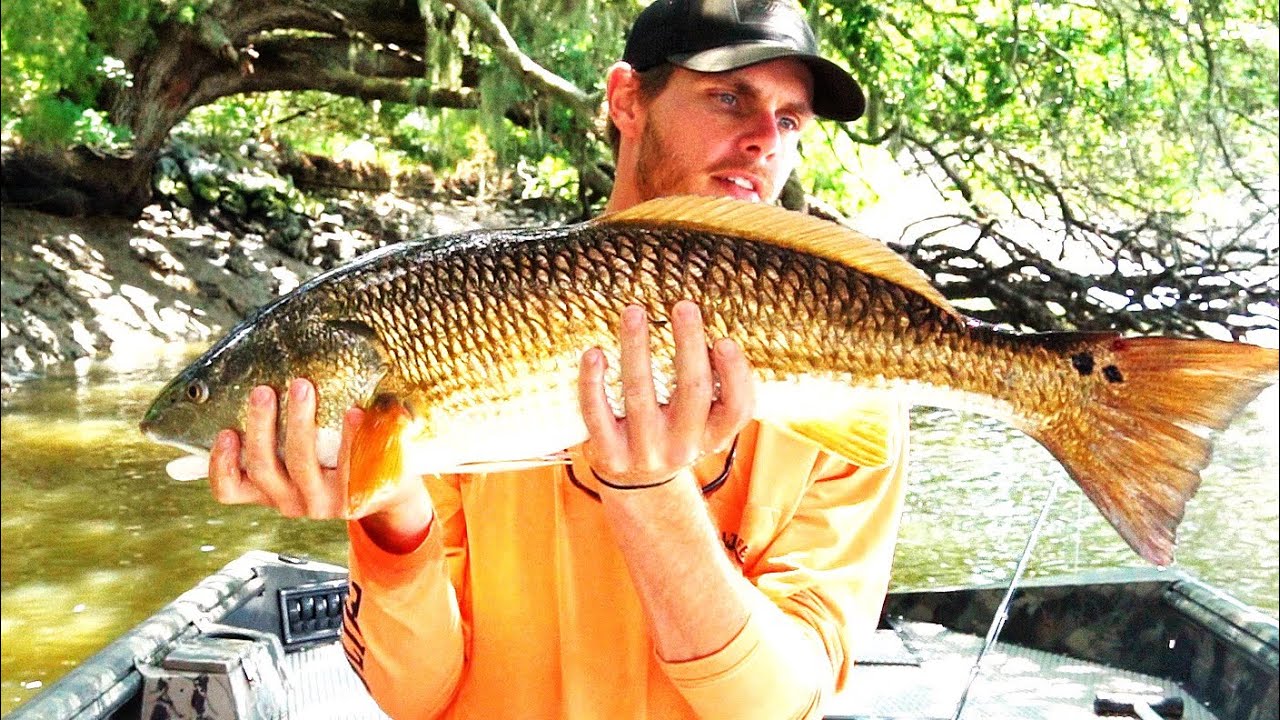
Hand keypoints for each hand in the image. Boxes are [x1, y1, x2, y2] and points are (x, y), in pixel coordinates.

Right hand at [208, 379, 431, 551]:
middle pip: (263, 468)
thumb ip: (280, 437)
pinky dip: (349, 436)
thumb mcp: (302, 457)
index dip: (221, 464)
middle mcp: (291, 502)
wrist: (387, 493)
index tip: (226, 431)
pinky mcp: (354, 498)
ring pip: (301, 463)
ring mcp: (322, 504)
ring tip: (302, 386)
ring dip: (298, 422)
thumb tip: (251, 385)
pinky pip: (349, 465)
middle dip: (260, 426)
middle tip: (263, 390)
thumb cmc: (335, 463)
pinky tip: (353, 412)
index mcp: (270, 492)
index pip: (230, 490)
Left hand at [578, 300, 754, 488]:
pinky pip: (598, 413)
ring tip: (634, 312)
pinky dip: (592, 382)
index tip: (724, 340)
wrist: (640, 487)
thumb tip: (710, 332)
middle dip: (689, 345)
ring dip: (637, 348)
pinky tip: (595, 353)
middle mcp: (683, 446)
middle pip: (693, 391)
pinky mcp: (609, 454)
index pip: (737, 408)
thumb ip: (717, 386)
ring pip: (641, 394)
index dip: (735, 376)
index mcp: (713, 435)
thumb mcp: (705, 422)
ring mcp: (645, 452)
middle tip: (684, 306)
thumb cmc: (676, 433)